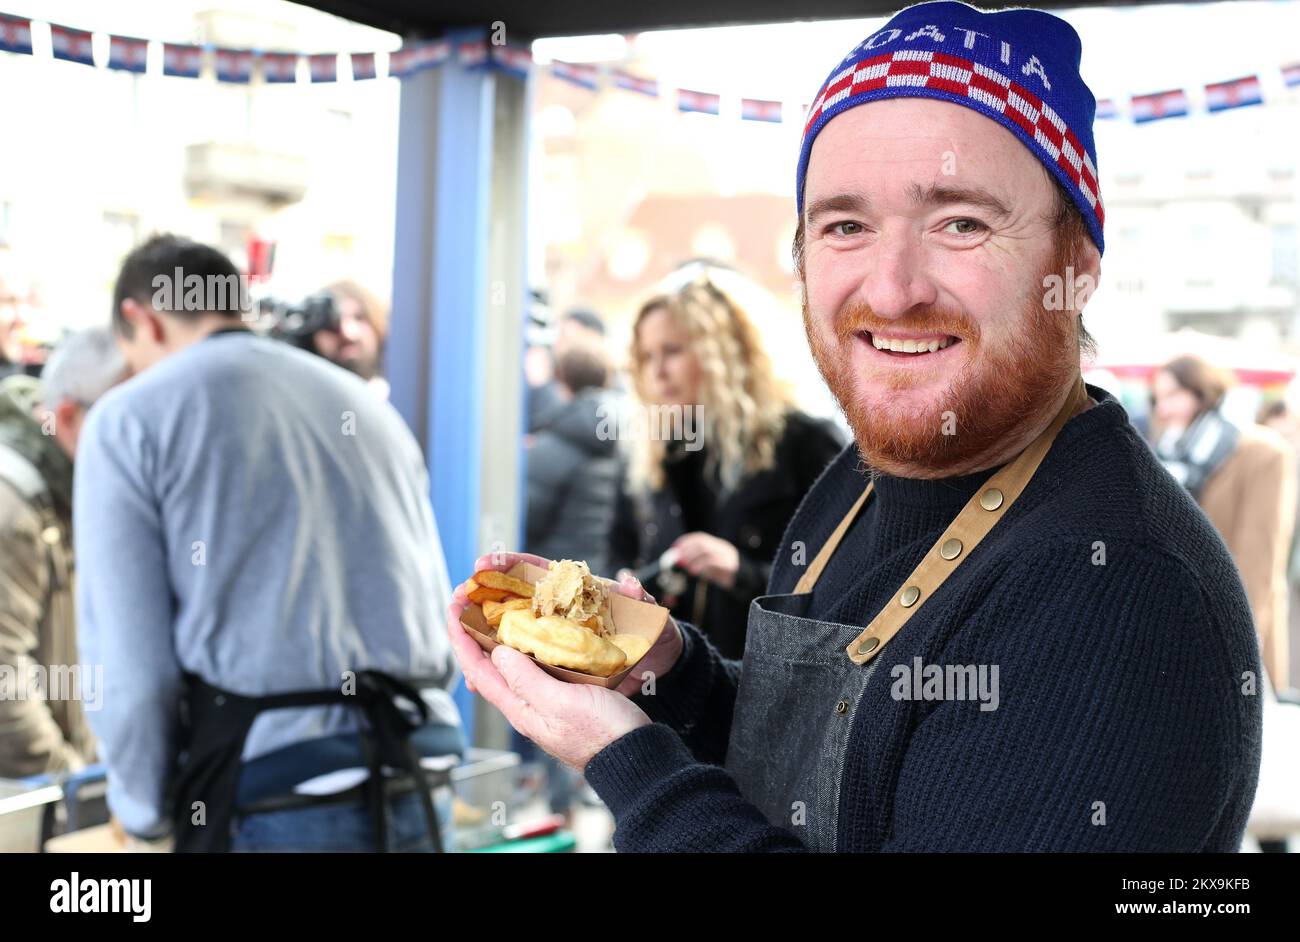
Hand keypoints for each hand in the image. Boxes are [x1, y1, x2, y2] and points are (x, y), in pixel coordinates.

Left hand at [446, 552, 663, 769]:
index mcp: (520, 707)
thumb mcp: (561, 703)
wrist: (635, 754)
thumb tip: (498, 652)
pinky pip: (536, 663)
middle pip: (488, 664)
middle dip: (474, 630)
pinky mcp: (565, 694)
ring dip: (498, 633)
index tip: (453, 606)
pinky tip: (536, 629)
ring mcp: (545, 699)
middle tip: (471, 598)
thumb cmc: (601, 733)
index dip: (460, 637)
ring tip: (496, 606)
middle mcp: (527, 703)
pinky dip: (529, 641)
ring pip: (512, 662)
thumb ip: (527, 680)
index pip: (476, 669)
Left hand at [672, 532, 739, 589]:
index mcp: (718, 545)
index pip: (701, 537)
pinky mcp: (730, 565)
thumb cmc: (725, 575)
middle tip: (679, 558)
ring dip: (693, 558)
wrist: (746, 582)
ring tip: (686, 566)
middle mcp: (722, 547)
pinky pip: (713, 562)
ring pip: (707, 551)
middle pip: (703, 543)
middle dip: (688, 549)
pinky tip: (694, 571)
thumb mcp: (711, 568)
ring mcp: (727, 555)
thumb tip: (682, 561)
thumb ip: (699, 563)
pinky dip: (701, 566)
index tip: (675, 546)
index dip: (687, 541)